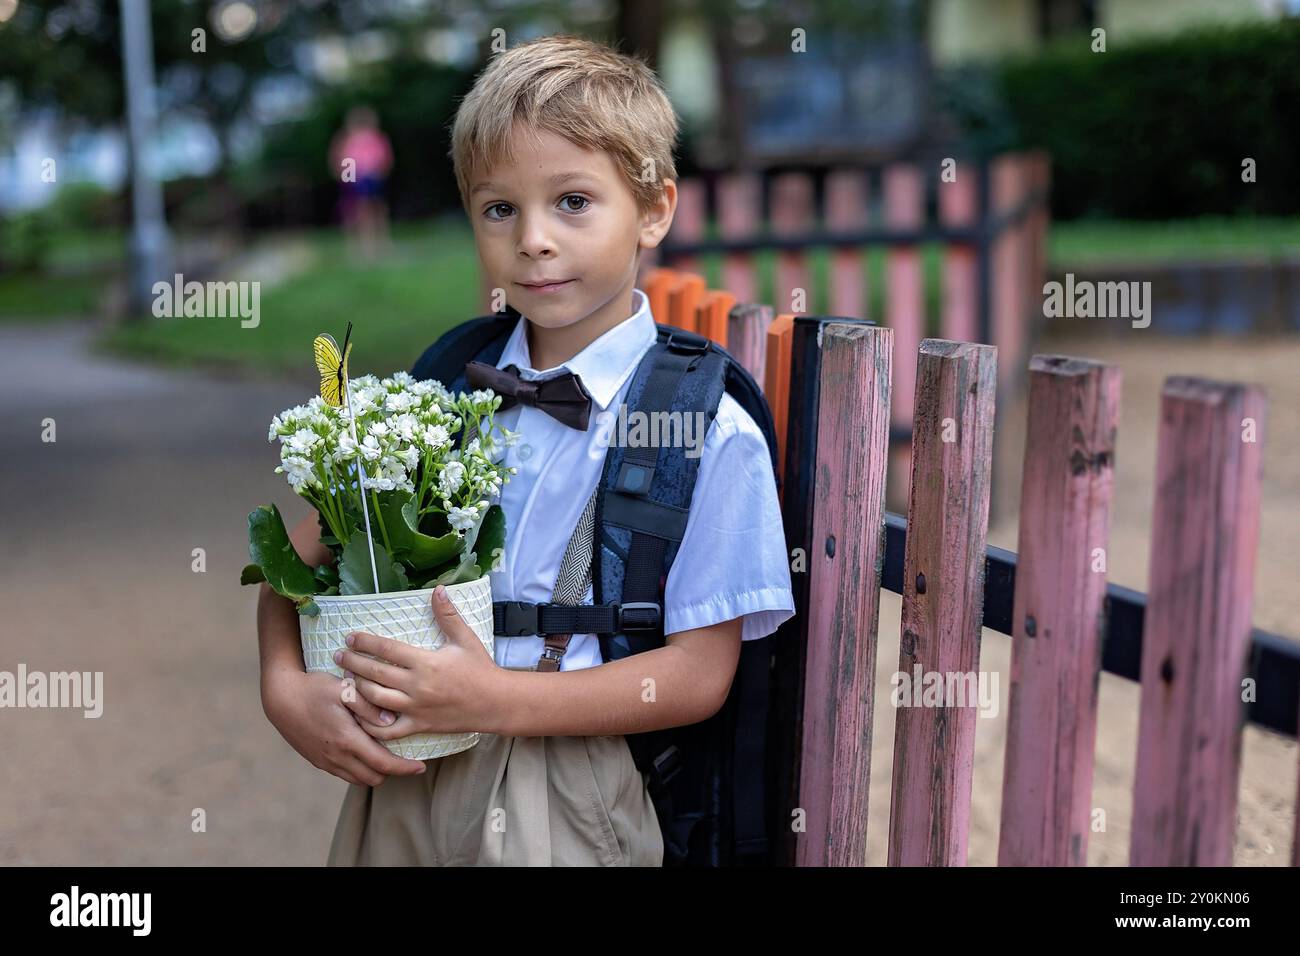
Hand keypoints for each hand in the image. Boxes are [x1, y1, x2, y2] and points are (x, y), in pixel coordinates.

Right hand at [262, 667, 428, 786]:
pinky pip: (344, 773)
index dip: (405, 768)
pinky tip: (363, 751)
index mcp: (347, 740)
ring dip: (374, 771)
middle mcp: (336, 756)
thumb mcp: (343, 690)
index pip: (384, 764)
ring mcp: (325, 761)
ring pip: (358, 779)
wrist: (280, 698)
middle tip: (406, 759)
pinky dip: (358, 768)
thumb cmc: (314, 689)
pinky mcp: (318, 760)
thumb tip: (390, 722)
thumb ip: (368, 705)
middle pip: (374, 777)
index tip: (421, 767)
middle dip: (392, 771)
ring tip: (386, 754)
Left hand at [334, 584, 500, 739]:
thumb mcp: (465, 638)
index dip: (365, 642)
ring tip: (346, 679)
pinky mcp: (418, 726)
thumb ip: (448, 615)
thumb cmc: (480, 669)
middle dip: (353, 663)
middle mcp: (416, 686)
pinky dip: (371, 725)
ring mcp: (415, 708)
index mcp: (425, 663)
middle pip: (375, 673)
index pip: (387, 650)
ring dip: (357, 688)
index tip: (350, 637)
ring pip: (376, 700)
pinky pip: (388, 730)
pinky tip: (360, 716)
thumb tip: (438, 589)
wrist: (494, 703)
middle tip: (338, 655)